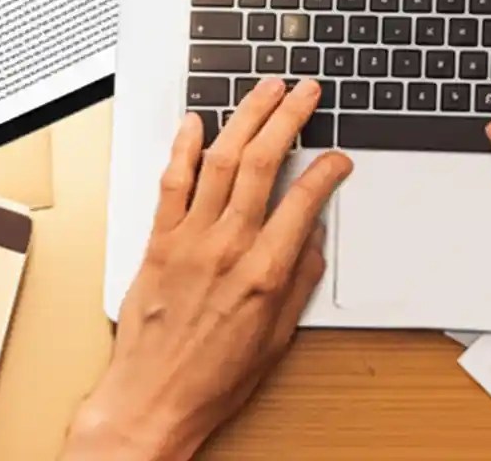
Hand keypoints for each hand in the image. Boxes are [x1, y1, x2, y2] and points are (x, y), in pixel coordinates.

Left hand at [62, 79, 351, 460]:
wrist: (152, 399)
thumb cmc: (212, 378)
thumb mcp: (278, 336)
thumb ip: (300, 279)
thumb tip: (312, 236)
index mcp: (265, 271)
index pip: (305, 198)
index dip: (327, 169)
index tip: (338, 157)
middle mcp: (227, 246)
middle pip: (263, 162)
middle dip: (289, 117)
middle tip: (305, 92)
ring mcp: (188, 239)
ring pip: (221, 161)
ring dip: (245, 118)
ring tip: (264, 91)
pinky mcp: (157, 242)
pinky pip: (171, 184)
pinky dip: (183, 149)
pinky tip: (195, 124)